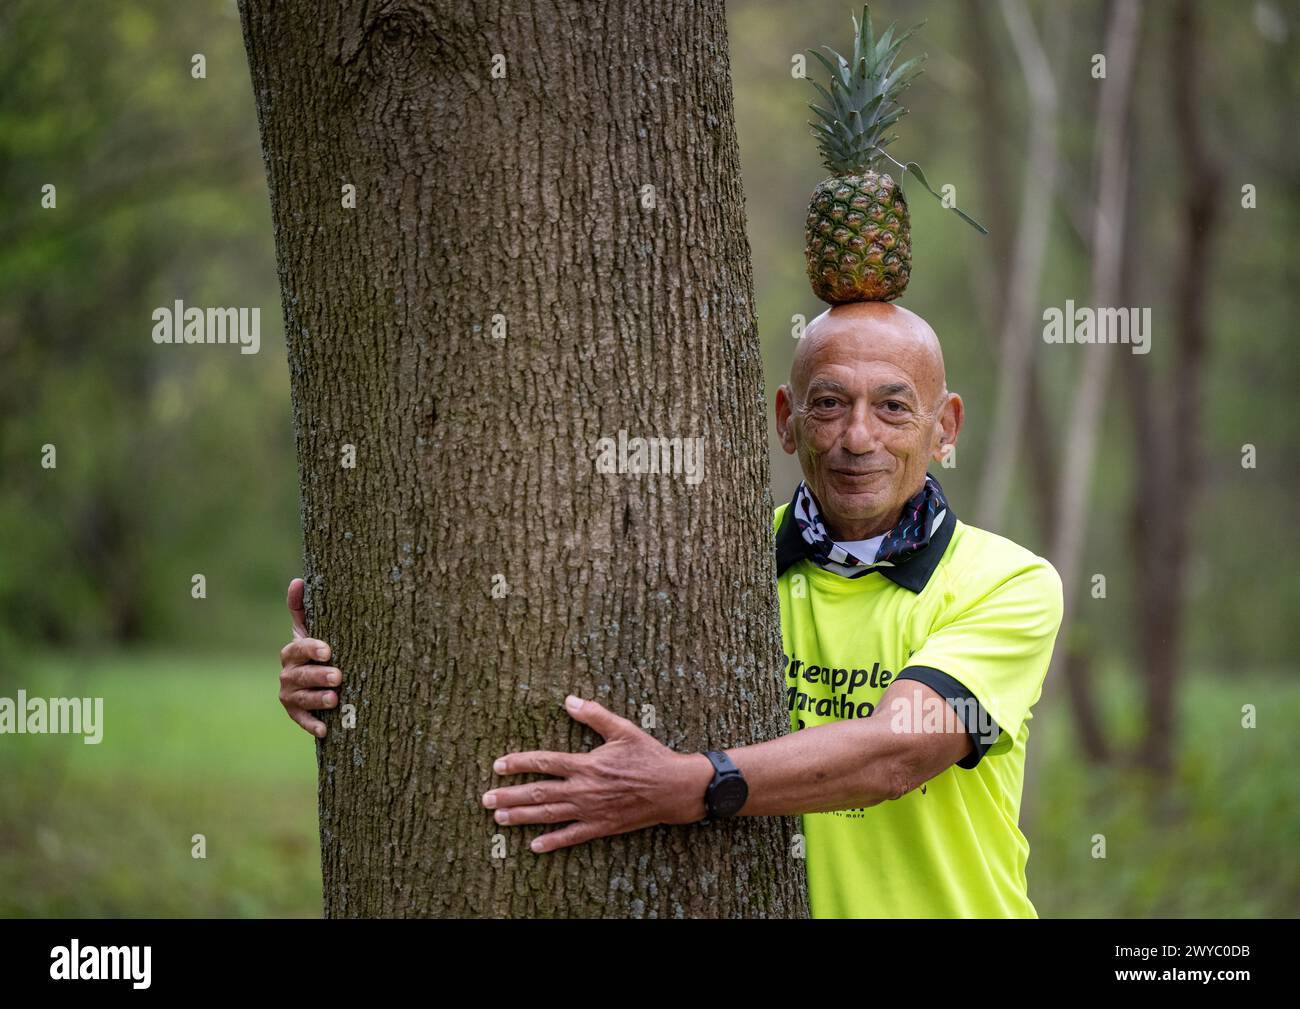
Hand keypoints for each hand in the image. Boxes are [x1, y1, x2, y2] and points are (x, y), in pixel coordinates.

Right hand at [278, 577, 342, 737]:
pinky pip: (301, 720)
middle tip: (338, 676)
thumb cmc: (318, 647)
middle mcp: (287, 673)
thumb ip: (302, 608)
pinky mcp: (295, 713)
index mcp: (292, 651)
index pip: (300, 648)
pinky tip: (324, 730)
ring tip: (335, 699)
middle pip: (301, 675)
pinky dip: (311, 725)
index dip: (312, 649)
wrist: (316, 677)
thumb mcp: (312, 628)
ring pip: (302, 698)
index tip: (328, 651)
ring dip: (317, 699)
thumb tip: (297, 580)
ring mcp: (290, 694)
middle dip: (319, 676)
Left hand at [481, 696, 714, 852]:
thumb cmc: (649, 756)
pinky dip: (553, 842)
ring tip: (499, 818)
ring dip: (522, 817)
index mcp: (587, 763)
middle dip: (510, 795)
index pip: (544, 762)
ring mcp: (592, 810)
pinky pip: (573, 836)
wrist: (674, 788)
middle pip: (539, 792)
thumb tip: (569, 700)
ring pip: (549, 814)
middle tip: (485, 799)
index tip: (498, 766)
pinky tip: (534, 846)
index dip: (519, 763)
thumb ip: (595, 715)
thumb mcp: (624, 729)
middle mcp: (584, 788)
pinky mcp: (602, 826)